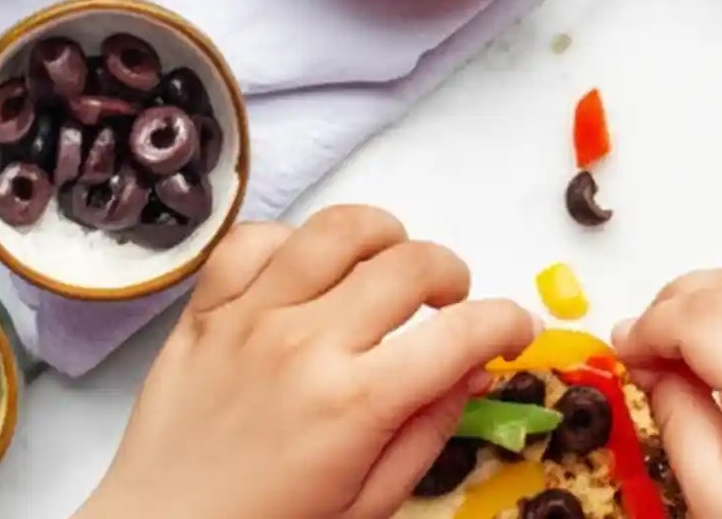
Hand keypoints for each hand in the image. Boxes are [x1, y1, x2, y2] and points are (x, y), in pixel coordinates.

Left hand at [74, 206, 538, 518]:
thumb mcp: (370, 501)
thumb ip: (428, 429)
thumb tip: (473, 368)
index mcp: (357, 402)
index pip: (463, 333)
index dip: (510, 322)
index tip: (516, 331)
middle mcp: (307, 344)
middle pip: (410, 262)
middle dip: (453, 273)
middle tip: (450, 303)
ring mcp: (250, 317)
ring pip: (337, 229)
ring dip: (384, 236)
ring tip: (388, 266)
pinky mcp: (205, 308)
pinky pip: (253, 239)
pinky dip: (293, 242)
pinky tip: (308, 271)